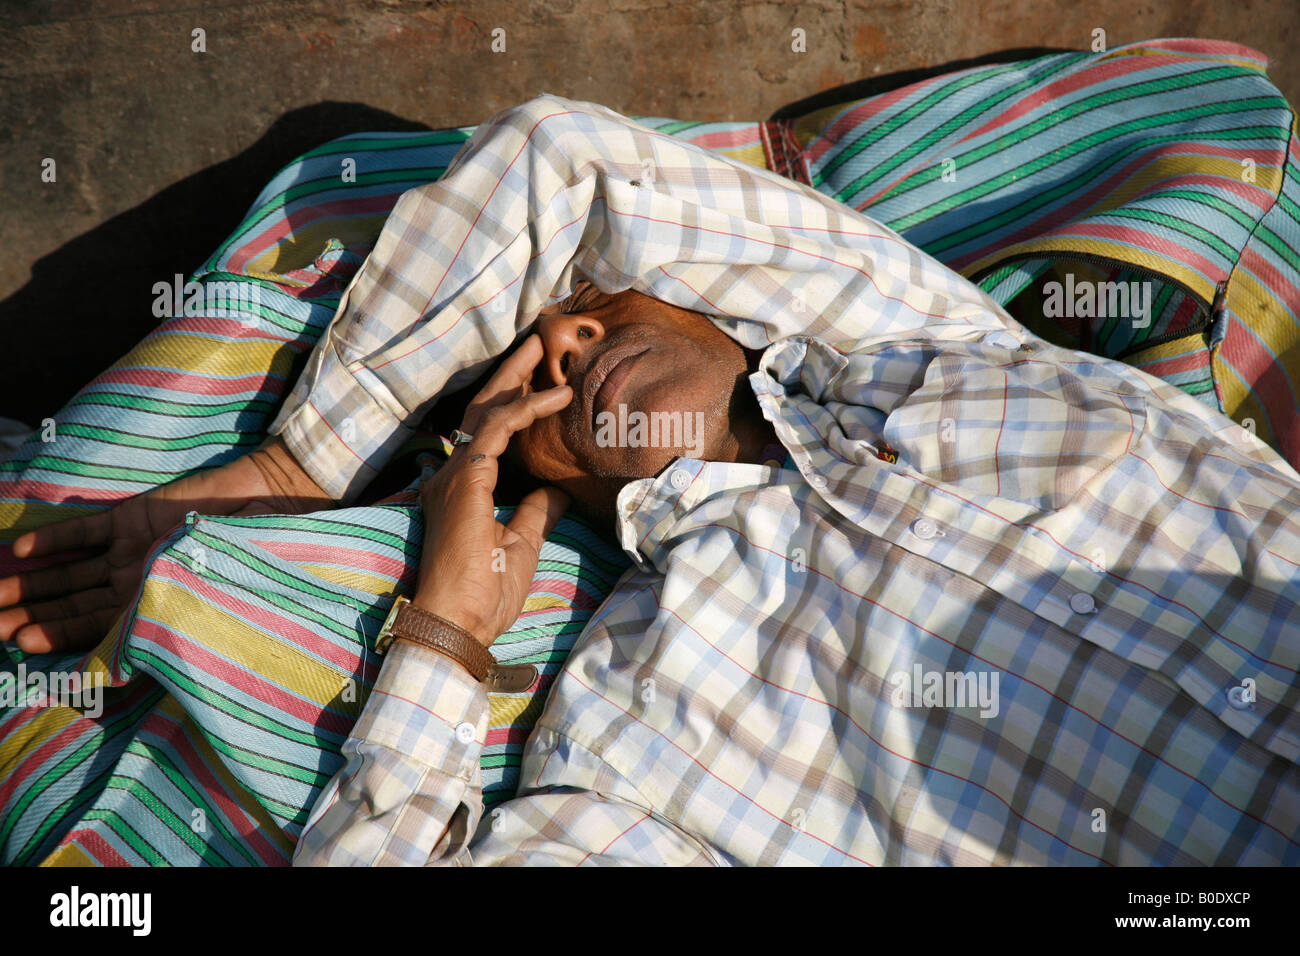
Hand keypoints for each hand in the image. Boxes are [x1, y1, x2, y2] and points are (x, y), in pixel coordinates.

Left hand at [0, 437, 333, 653]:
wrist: (270, 499)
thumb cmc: (248, 554)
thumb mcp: (208, 594)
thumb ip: (161, 620)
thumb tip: (114, 666)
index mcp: (157, 610)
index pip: (96, 632)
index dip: (57, 637)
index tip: (19, 643)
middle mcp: (137, 586)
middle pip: (72, 605)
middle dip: (28, 615)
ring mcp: (131, 551)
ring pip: (69, 573)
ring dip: (30, 583)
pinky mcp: (132, 518)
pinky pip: (85, 533)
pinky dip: (56, 541)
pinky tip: (22, 550)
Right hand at [415, 334, 571, 645]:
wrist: (459, 623)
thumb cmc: (484, 595)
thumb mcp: (522, 545)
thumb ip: (536, 511)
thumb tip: (557, 490)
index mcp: (463, 490)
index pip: (488, 435)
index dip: (514, 404)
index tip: (543, 384)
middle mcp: (454, 475)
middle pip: (483, 410)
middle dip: (511, 374)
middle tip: (536, 344)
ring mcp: (456, 475)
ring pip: (488, 410)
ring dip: (518, 377)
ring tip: (544, 348)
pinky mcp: (467, 479)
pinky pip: (498, 430)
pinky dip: (526, 409)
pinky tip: (555, 396)